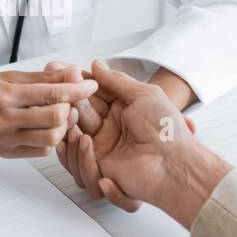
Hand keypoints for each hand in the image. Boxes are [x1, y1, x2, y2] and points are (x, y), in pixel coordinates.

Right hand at [0, 65, 98, 158]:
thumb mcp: (9, 76)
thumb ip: (43, 77)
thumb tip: (73, 72)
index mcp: (5, 95)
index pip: (52, 93)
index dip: (78, 89)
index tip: (91, 85)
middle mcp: (5, 120)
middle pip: (55, 119)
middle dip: (70, 108)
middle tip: (70, 100)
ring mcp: (5, 140)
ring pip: (51, 140)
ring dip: (62, 127)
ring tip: (59, 114)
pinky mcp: (6, 153)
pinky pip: (40, 151)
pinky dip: (50, 140)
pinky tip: (46, 127)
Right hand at [48, 59, 196, 203]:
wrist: (175, 162)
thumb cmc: (166, 129)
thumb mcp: (143, 94)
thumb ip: (116, 79)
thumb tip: (95, 64)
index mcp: (119, 110)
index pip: (89, 96)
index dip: (75, 88)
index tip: (62, 77)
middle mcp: (108, 130)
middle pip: (76, 117)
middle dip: (68, 109)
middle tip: (64, 101)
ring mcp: (103, 151)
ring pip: (72, 142)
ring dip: (70, 133)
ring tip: (76, 126)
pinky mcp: (101, 171)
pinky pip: (79, 167)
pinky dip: (79, 155)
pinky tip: (85, 143)